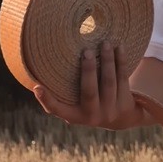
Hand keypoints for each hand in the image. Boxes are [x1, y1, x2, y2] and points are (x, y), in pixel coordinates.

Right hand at [32, 40, 147, 129]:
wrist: (123, 118)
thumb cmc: (91, 104)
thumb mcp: (77, 105)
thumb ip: (64, 92)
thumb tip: (40, 65)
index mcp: (75, 116)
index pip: (57, 110)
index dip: (46, 100)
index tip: (37, 87)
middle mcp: (92, 116)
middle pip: (89, 91)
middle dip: (88, 70)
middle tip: (86, 51)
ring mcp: (110, 110)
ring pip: (109, 82)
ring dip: (108, 61)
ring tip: (105, 43)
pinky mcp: (125, 102)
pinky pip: (123, 78)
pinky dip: (121, 61)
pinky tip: (120, 47)